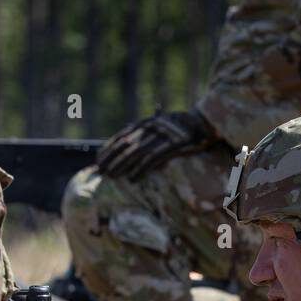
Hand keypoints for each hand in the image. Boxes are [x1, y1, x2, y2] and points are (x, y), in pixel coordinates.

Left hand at [96, 109, 214, 180]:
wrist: (203, 123)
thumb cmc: (178, 125)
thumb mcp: (158, 121)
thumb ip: (143, 128)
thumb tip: (125, 131)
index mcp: (145, 123)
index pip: (121, 137)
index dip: (107, 149)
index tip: (97, 160)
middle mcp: (150, 128)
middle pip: (125, 145)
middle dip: (111, 159)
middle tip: (100, 171)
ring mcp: (161, 136)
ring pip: (136, 153)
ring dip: (122, 166)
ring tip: (111, 176)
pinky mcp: (173, 145)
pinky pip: (153, 159)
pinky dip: (141, 169)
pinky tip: (132, 179)